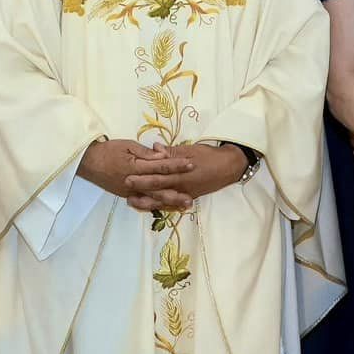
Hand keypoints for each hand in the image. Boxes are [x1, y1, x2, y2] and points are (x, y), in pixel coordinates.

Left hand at [125, 141, 246, 211]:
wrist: (228, 167)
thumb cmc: (209, 156)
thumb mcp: (190, 150)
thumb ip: (171, 151)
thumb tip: (155, 148)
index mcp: (180, 174)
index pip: (157, 176)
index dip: (142, 177)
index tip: (127, 176)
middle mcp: (180, 187)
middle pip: (157, 190)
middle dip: (140, 191)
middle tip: (124, 191)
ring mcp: (184, 194)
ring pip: (162, 200)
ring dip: (146, 202)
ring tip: (132, 202)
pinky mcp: (188, 197)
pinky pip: (171, 203)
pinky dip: (160, 205)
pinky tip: (150, 206)